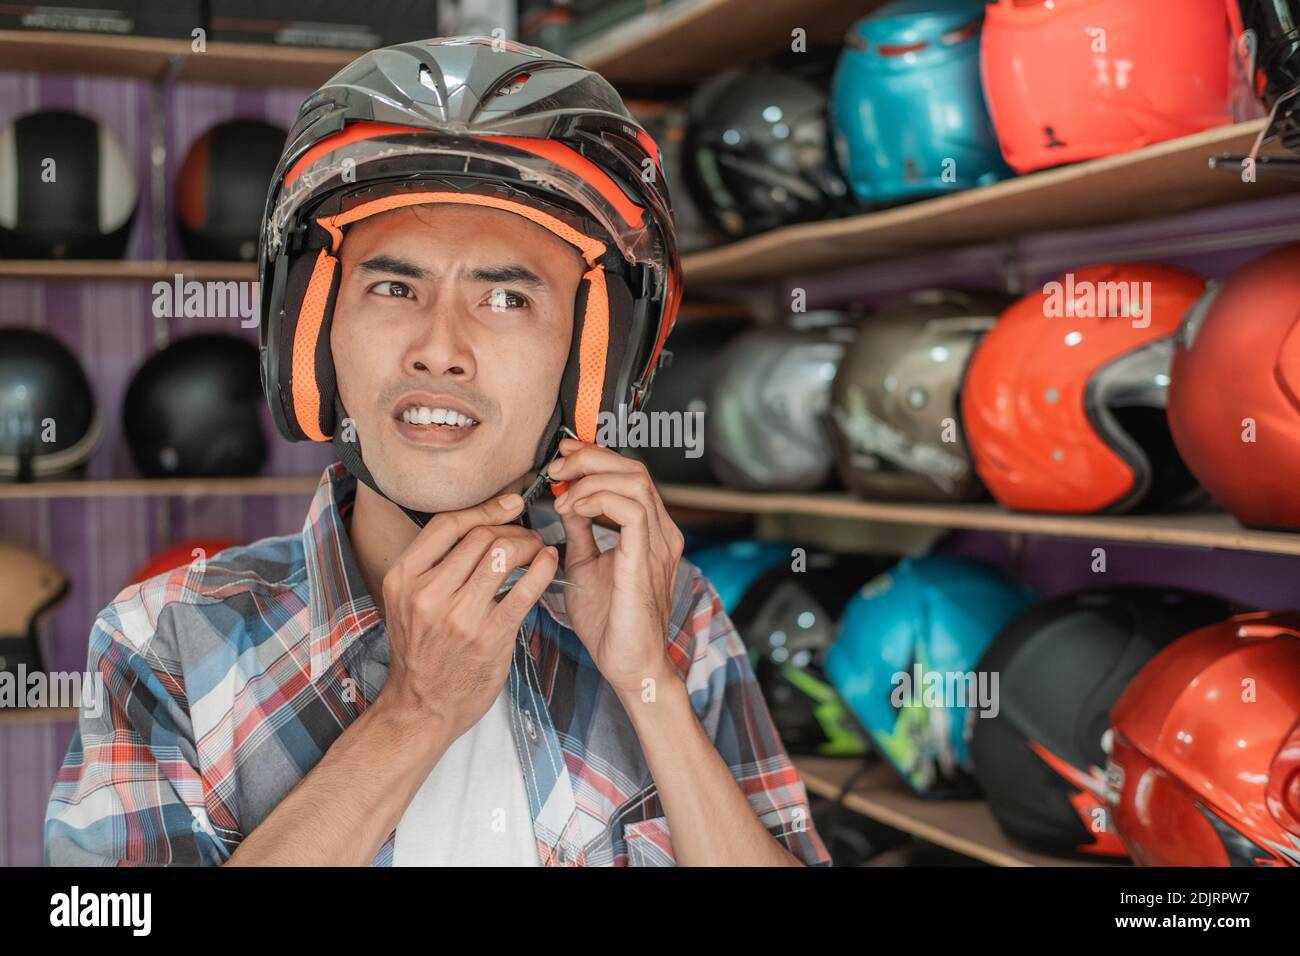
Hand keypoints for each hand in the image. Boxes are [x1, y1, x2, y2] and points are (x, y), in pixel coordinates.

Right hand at [377, 493, 558, 742]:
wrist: (421, 708)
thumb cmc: (421, 652)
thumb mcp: (407, 603)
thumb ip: (433, 567)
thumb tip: (481, 527)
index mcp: (403, 579)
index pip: (447, 525)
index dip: (485, 509)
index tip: (509, 504)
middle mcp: (428, 594)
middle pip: (480, 536)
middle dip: (512, 528)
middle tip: (528, 536)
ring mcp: (459, 616)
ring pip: (503, 555)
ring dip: (529, 545)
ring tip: (538, 550)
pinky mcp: (489, 636)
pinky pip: (525, 589)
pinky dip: (543, 568)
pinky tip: (549, 563)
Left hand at [548, 439, 684, 696]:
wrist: (630, 666)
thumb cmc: (611, 624)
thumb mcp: (586, 566)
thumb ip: (580, 532)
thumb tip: (565, 502)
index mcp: (651, 531)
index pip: (629, 474)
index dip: (594, 457)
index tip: (561, 460)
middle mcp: (662, 532)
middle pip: (633, 469)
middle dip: (589, 459)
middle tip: (556, 469)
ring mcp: (659, 544)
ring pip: (634, 481)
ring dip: (589, 478)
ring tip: (562, 493)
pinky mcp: (646, 560)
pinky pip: (630, 510)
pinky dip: (596, 500)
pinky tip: (571, 510)